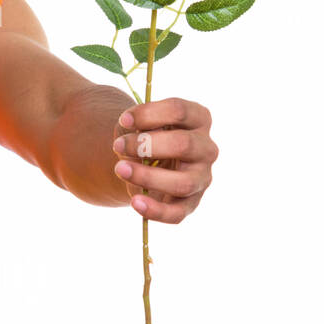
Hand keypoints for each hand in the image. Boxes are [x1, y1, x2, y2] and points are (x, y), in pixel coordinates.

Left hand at [112, 97, 218, 223]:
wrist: (143, 162)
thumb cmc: (145, 136)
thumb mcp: (139, 124)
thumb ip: (136, 124)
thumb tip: (132, 135)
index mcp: (198, 120)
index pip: (180, 110)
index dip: (149, 114)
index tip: (123, 119)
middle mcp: (206, 148)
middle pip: (184, 144)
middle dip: (146, 145)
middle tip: (117, 145)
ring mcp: (201, 177)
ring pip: (182, 182)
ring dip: (147, 177)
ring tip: (120, 169)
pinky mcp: (190, 203)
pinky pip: (177, 213)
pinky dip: (155, 210)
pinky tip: (135, 201)